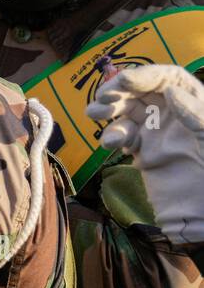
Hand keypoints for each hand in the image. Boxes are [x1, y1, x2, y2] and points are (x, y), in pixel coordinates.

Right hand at [86, 65, 203, 244]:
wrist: (202, 212)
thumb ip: (195, 115)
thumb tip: (170, 91)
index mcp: (194, 103)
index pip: (167, 78)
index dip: (145, 75)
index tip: (124, 80)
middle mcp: (172, 112)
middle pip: (140, 90)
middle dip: (118, 90)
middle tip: (103, 97)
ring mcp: (156, 131)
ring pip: (126, 110)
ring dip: (107, 109)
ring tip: (95, 114)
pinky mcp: (142, 150)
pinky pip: (122, 136)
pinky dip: (112, 136)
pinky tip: (110, 144)